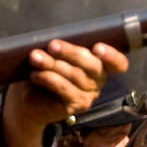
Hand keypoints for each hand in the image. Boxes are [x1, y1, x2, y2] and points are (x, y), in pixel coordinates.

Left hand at [1, 41, 127, 146]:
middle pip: (94, 65)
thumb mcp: (56, 56)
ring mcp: (90, 94)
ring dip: (53, 64)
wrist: (28, 99)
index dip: (112, 55)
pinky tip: (35, 74)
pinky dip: (49, 79)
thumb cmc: (45, 71)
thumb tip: (56, 41)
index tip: (97, 47)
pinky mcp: (77, 105)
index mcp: (100, 65)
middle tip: (52, 45)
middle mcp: (99, 80)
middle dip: (71, 53)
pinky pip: (65, 88)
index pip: (118, 63)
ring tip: (35, 58)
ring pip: (76, 75)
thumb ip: (63, 49)